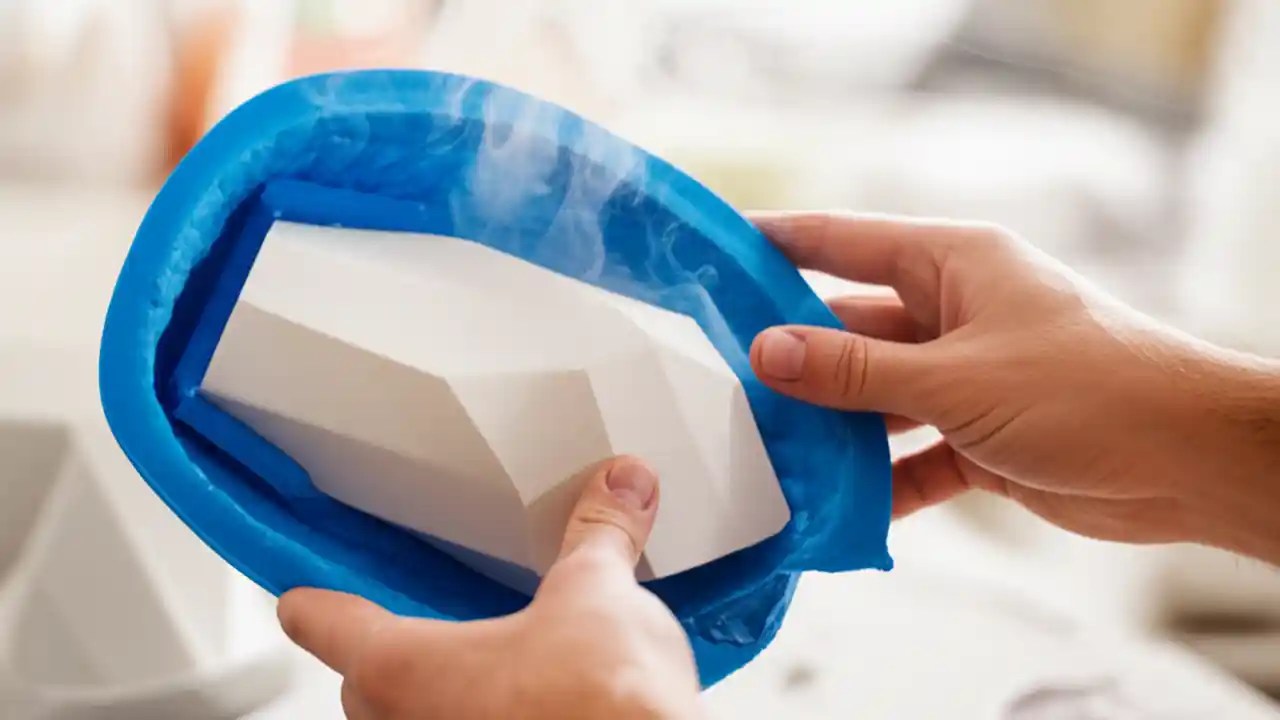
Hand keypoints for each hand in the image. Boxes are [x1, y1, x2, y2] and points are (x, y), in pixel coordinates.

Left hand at [277, 457, 703, 719]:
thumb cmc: (600, 705)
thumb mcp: (600, 593)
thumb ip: (600, 536)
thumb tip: (618, 490)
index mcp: (406, 666)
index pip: (325, 624)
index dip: (312, 602)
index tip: (298, 595)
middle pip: (363, 687)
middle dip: (387, 657)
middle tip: (418, 627)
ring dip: (436, 699)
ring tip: (485, 670)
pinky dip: (485, 718)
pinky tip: (528, 708)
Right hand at [749, 212, 1279, 562]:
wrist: (1188, 461)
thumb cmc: (1087, 389)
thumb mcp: (957, 377)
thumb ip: (857, 369)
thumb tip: (769, 352)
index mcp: (953, 265)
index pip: (844, 242)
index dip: (778, 243)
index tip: (714, 251)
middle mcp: (955, 313)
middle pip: (852, 326)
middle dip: (795, 353)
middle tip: (721, 375)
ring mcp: (966, 376)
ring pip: (876, 396)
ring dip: (833, 426)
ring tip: (765, 448)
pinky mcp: (980, 437)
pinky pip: (911, 456)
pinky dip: (880, 483)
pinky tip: (838, 509)